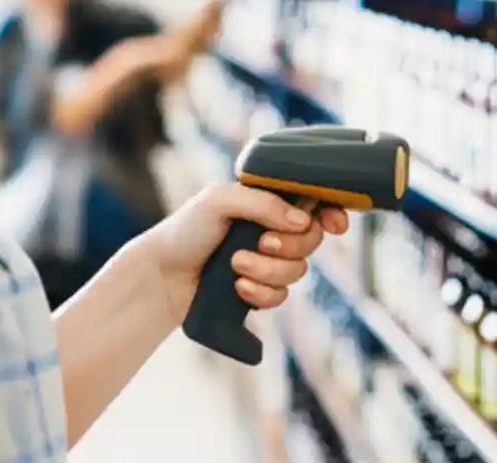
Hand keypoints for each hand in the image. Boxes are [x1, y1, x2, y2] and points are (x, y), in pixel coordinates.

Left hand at [138, 182, 349, 327]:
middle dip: (290, 245)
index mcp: (267, 201)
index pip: (314, 202)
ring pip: (298, 270)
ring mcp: (268, 262)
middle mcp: (272, 229)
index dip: (332, 212)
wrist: (161, 276)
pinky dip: (261, 292)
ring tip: (236, 265)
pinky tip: (238, 288)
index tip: (334, 224)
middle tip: (260, 242)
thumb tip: (303, 221)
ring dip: (268, 270)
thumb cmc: (186, 229)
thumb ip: (264, 203)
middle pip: (312, 239)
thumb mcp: (220, 201)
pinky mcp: (260, 290)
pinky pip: (281, 296)